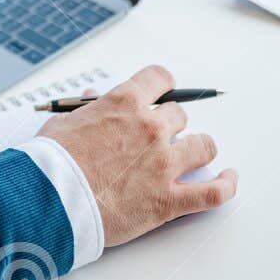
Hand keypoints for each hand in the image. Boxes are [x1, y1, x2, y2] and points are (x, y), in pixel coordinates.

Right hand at [39, 64, 237, 246]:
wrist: (50, 201)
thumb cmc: (51, 163)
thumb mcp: (61, 123)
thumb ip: (84, 109)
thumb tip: (91, 99)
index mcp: (124, 104)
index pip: (159, 79)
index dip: (162, 86)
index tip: (161, 93)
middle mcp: (150, 129)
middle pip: (180, 115)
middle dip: (172, 124)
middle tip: (159, 137)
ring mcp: (164, 164)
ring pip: (204, 146)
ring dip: (199, 149)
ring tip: (194, 155)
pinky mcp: (169, 200)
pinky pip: (214, 192)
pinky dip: (227, 185)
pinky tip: (230, 179)